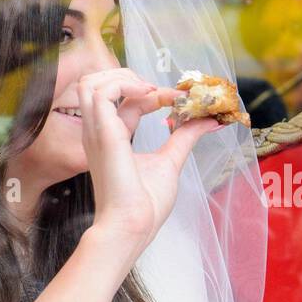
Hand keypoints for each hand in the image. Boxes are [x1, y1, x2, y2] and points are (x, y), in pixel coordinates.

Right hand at [76, 69, 216, 253]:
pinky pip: (100, 92)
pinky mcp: (101, 132)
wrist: (133, 225)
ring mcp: (95, 130)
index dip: (150, 93)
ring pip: (91, 81)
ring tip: (154, 91)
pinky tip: (150, 95)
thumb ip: (185, 136)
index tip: (181, 100)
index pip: (121, 100)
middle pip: (98, 84)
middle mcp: (97, 131)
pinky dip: (125, 85)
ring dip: (125, 77)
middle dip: (132, 78)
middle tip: (165, 94)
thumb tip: (209, 120)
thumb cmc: (145, 204)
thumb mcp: (170, 160)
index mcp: (109, 138)